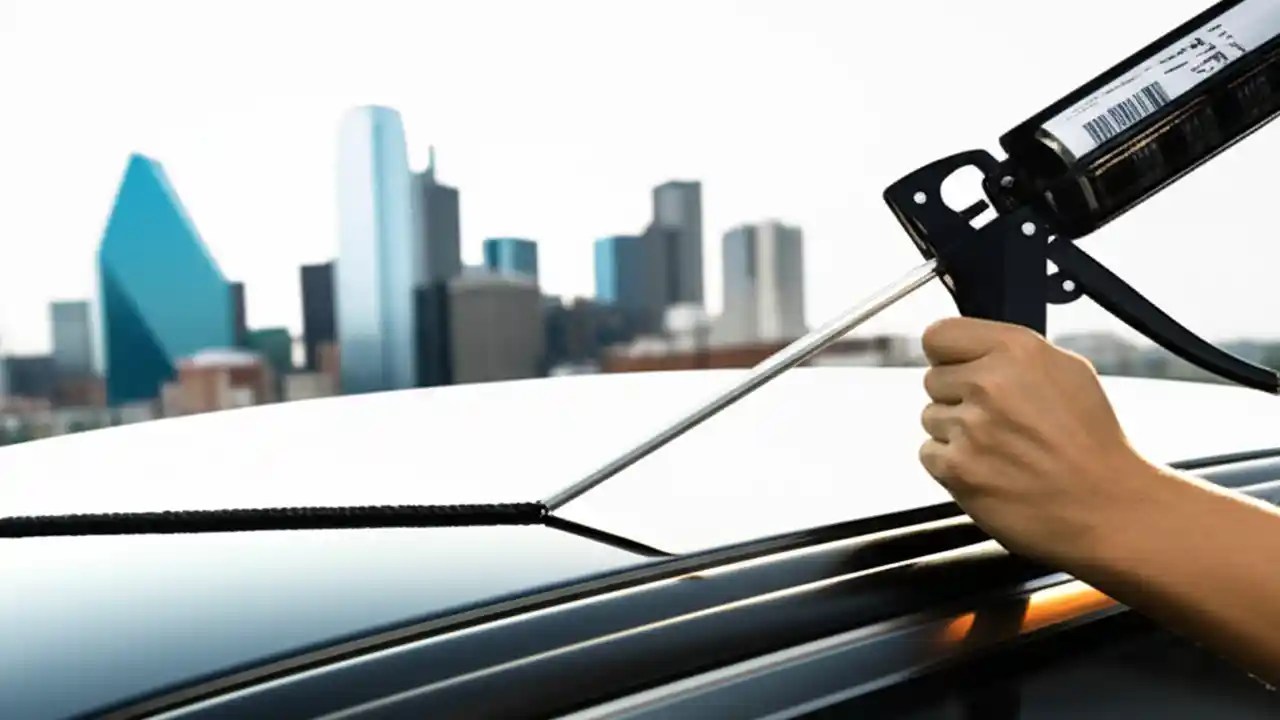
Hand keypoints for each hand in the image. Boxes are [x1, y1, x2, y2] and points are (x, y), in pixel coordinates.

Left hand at [918, 317, 1161, 568]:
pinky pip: (929, 453)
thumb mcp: (1066, 371)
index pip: (938, 335)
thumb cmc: (1090, 443)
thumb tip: (969, 348)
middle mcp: (989, 383)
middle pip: (933, 379)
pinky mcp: (957, 467)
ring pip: (931, 418)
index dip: (948, 356)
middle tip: (998, 420)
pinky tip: (989, 469)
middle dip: (957, 397)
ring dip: (956, 433)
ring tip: (1001, 448)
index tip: (959, 369)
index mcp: (1017, 350)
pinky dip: (952, 464)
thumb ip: (1010, 353)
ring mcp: (971, 427)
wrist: (1107, 507)